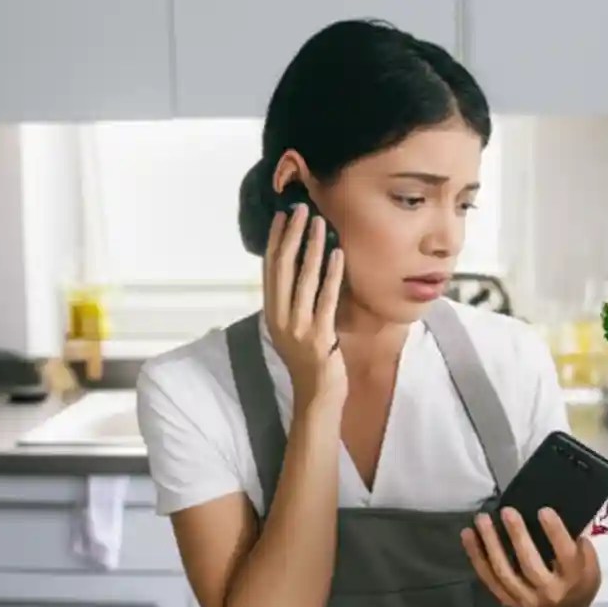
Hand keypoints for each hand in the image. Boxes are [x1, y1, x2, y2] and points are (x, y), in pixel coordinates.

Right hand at [263, 203, 346, 406]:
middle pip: (283, 268)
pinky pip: (326, 299)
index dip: (277, 240)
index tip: (284, 216)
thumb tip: (302, 267)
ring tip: (321, 224)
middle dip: (293, 235)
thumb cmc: (310, 361)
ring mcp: (298, 328)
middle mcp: (280, 318)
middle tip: (303, 210)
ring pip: (304, 279)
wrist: (317, 397)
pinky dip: (332, 274)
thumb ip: (294, 302)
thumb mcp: (294, 329)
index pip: (270, 269)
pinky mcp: (320, 337)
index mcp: (272, 314)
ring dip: (313, 248)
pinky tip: (337, 254)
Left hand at [461, 507, 600, 606]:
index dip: (554, 532)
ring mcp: (525, 599)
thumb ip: (578, 544)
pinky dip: (476, 556)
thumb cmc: (577, 581)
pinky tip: (468, 535)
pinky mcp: (507, 601)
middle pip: (530, 563)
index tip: (543, 510)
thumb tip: (560, 513)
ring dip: (491, 543)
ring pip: (504, 571)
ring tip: (482, 519)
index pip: (564, 554)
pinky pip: (488, 577)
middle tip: (507, 511)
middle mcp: (549, 592)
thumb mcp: (589, 564)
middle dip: (517, 535)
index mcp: (573, 580)